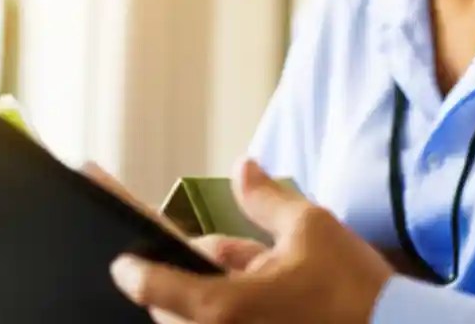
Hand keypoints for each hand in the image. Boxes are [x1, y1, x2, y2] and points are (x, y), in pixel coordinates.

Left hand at [110, 159, 394, 323]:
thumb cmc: (353, 288)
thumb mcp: (311, 227)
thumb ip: (265, 198)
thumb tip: (243, 165)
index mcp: (221, 306)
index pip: (150, 284)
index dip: (131, 267)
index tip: (121, 260)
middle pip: (173, 308)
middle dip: (193, 277)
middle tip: (243, 258)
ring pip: (199, 322)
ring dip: (215, 299)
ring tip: (272, 275)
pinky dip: (236, 312)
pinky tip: (277, 298)